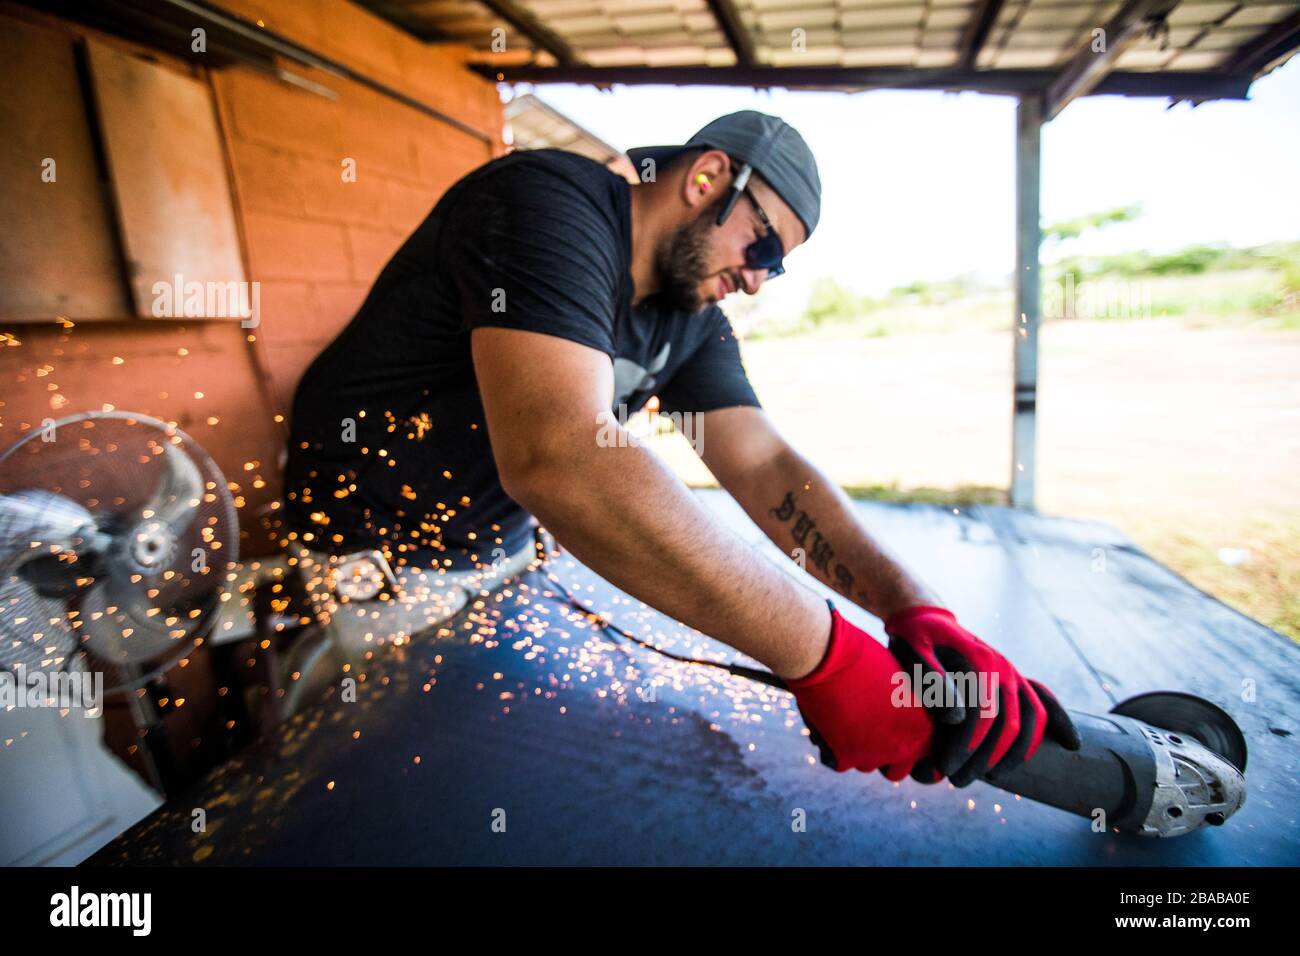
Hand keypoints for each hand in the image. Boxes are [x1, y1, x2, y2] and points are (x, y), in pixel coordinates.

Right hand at [786, 601, 936, 780]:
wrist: (828, 657)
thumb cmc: (863, 658)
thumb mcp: (897, 680)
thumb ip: (906, 707)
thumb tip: (899, 720)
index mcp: (923, 726)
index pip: (925, 755)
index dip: (909, 746)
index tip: (894, 732)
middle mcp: (904, 746)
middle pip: (897, 769)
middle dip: (884, 755)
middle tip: (868, 730)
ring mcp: (874, 756)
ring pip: (866, 765)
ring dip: (857, 748)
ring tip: (845, 717)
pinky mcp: (845, 759)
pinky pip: (837, 762)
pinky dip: (830, 747)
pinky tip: (826, 722)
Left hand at [883, 605, 1080, 786]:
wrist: (925, 617)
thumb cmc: (914, 637)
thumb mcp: (912, 652)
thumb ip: (932, 680)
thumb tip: (958, 717)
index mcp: (979, 660)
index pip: (983, 713)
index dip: (966, 745)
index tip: (946, 768)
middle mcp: (1003, 666)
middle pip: (1008, 722)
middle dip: (985, 757)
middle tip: (957, 781)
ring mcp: (1012, 672)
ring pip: (1030, 718)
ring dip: (1015, 753)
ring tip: (992, 776)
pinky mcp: (1015, 677)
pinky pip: (1043, 700)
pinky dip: (1060, 720)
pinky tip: (1070, 743)